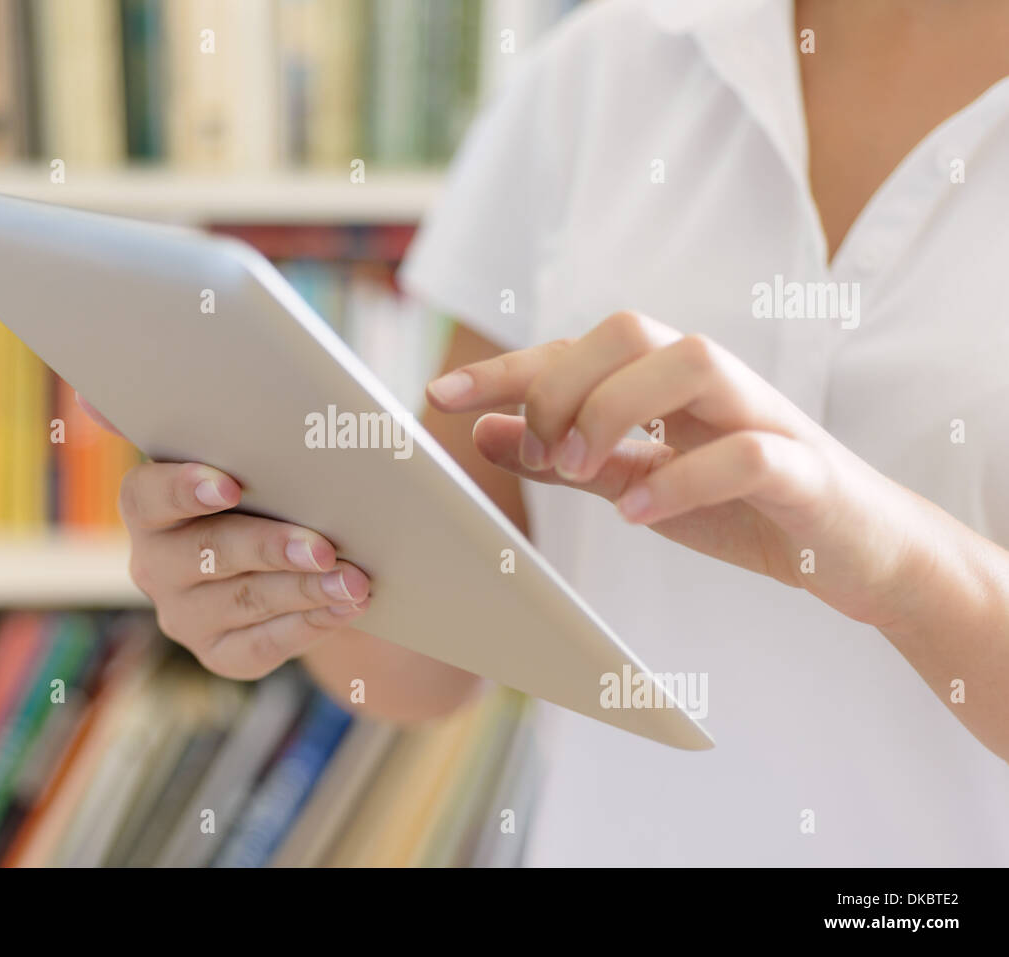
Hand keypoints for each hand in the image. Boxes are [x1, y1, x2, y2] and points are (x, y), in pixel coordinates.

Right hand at [78, 394, 370, 679]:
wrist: (290, 556)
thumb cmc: (264, 486)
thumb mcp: (236, 451)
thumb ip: (191, 421)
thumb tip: (90, 397)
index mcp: (147, 507)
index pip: (147, 497)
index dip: (185, 490)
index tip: (230, 484)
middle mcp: (155, 566)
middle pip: (207, 555)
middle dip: (270, 549)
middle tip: (323, 546)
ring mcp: (185, 616)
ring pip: (245, 602)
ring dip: (304, 590)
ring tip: (355, 579)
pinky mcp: (221, 654)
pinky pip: (264, 645)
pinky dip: (309, 625)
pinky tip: (346, 606)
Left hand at [425, 311, 943, 629]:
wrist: (861, 554)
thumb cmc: (745, 508)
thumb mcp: (639, 484)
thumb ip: (571, 459)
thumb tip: (488, 433)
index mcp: (670, 382)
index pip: (579, 350)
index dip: (506, 368)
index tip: (439, 394)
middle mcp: (717, 383)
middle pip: (633, 331)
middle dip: (565, 386)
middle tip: (544, 455)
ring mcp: (767, 416)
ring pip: (695, 361)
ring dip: (617, 413)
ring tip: (581, 470)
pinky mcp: (807, 470)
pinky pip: (747, 451)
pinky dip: (683, 479)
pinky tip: (637, 514)